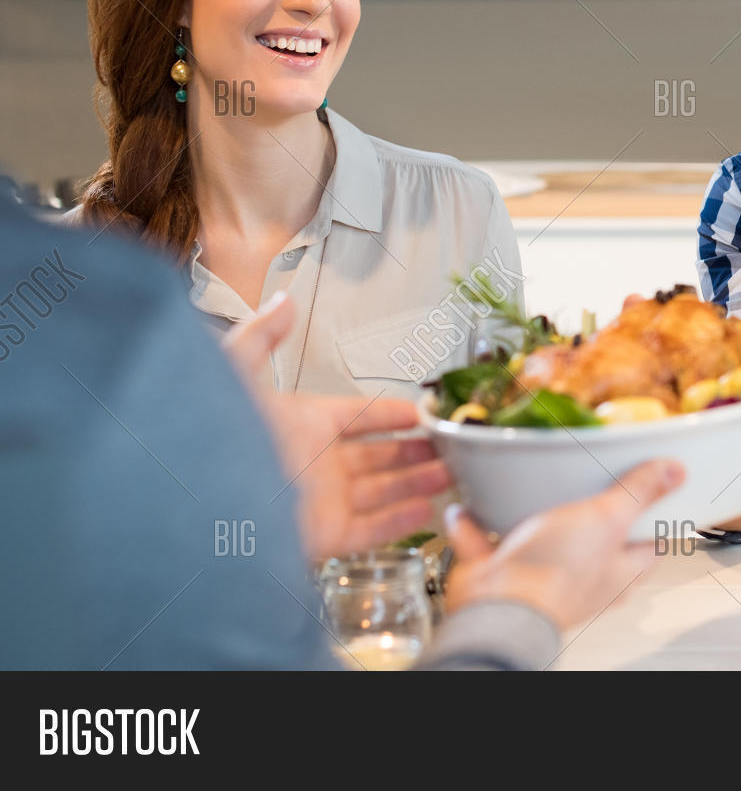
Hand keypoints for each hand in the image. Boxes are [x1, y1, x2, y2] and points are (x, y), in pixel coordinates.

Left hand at [223, 292, 450, 560]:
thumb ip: (261, 336)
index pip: (359, 416)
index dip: (392, 413)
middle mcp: (316, 462)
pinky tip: (429, 510)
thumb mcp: (235, 373)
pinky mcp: (324, 535)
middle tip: (450, 444)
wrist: (191, 500)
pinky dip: (403, 521)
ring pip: (383, 491)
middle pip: (379, 455)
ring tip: (453, 473)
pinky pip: (372, 529)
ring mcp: (321, 500)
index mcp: (303, 424)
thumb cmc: (209, 435)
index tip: (421, 411)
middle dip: (416, 450)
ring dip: (418, 483)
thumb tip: (281, 301)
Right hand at [443, 459, 684, 631]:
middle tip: (592, 477)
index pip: (650, 542)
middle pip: (595, 539)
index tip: (655, 490)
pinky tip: (471, 505)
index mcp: (618, 570)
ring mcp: (540, 575)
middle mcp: (581, 577)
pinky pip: (486, 544)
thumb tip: (674, 473)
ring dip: (531, 515)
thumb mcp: (607, 519)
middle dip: (590, 510)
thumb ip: (639, 493)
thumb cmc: (555, 578)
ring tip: (531, 484)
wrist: (496, 605)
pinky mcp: (500, 573)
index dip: (655, 517)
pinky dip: (475, 526)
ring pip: (540, 541)